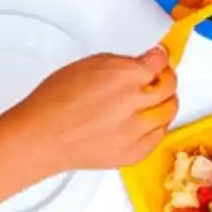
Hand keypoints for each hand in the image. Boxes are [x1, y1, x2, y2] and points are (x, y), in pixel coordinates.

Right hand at [0, 48, 178, 174]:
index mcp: (123, 75)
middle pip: (169, 86)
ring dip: (164, 103)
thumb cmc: (55, 101)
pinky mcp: (134, 152)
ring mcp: (136, 130)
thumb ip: (121, 63)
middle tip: (160, 78)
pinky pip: (159, 136)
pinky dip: (156, 126)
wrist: (41, 138)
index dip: (160, 59)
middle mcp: (133, 102)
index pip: (160, 62)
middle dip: (166, 79)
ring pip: (168, 112)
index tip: (159, 60)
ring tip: (154, 101)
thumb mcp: (87, 65)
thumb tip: (143, 62)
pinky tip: (145, 122)